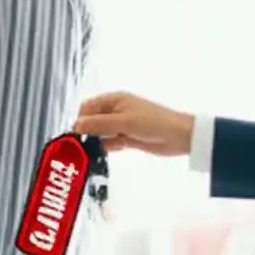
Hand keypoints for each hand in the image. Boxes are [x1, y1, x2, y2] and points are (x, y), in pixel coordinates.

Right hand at [74, 91, 194, 155]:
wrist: (179, 136)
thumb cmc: (154, 123)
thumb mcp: (123, 122)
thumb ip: (99, 124)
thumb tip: (77, 126)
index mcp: (115, 100)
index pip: (88, 107)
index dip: (80, 119)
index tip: (74, 134)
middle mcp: (117, 111)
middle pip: (93, 120)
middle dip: (86, 131)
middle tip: (79, 146)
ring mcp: (122, 125)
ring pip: (101, 132)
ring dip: (95, 141)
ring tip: (88, 152)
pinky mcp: (128, 138)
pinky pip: (111, 142)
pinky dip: (106, 147)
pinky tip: (101, 154)